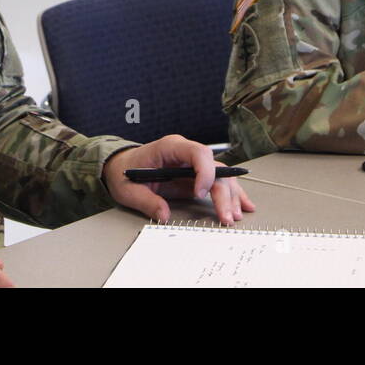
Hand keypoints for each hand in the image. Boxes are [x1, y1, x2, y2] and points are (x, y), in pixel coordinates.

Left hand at [102, 135, 255, 224]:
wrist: (121, 167)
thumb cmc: (125, 172)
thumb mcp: (129, 189)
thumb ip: (146, 201)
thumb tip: (163, 214)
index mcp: (170, 147)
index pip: (198, 153)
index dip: (205, 172)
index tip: (200, 194)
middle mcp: (186, 152)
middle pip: (214, 167)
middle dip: (223, 192)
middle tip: (226, 217)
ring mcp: (192, 163)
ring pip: (221, 175)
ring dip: (231, 196)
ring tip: (234, 216)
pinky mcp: (195, 175)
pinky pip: (218, 181)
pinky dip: (231, 193)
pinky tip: (244, 205)